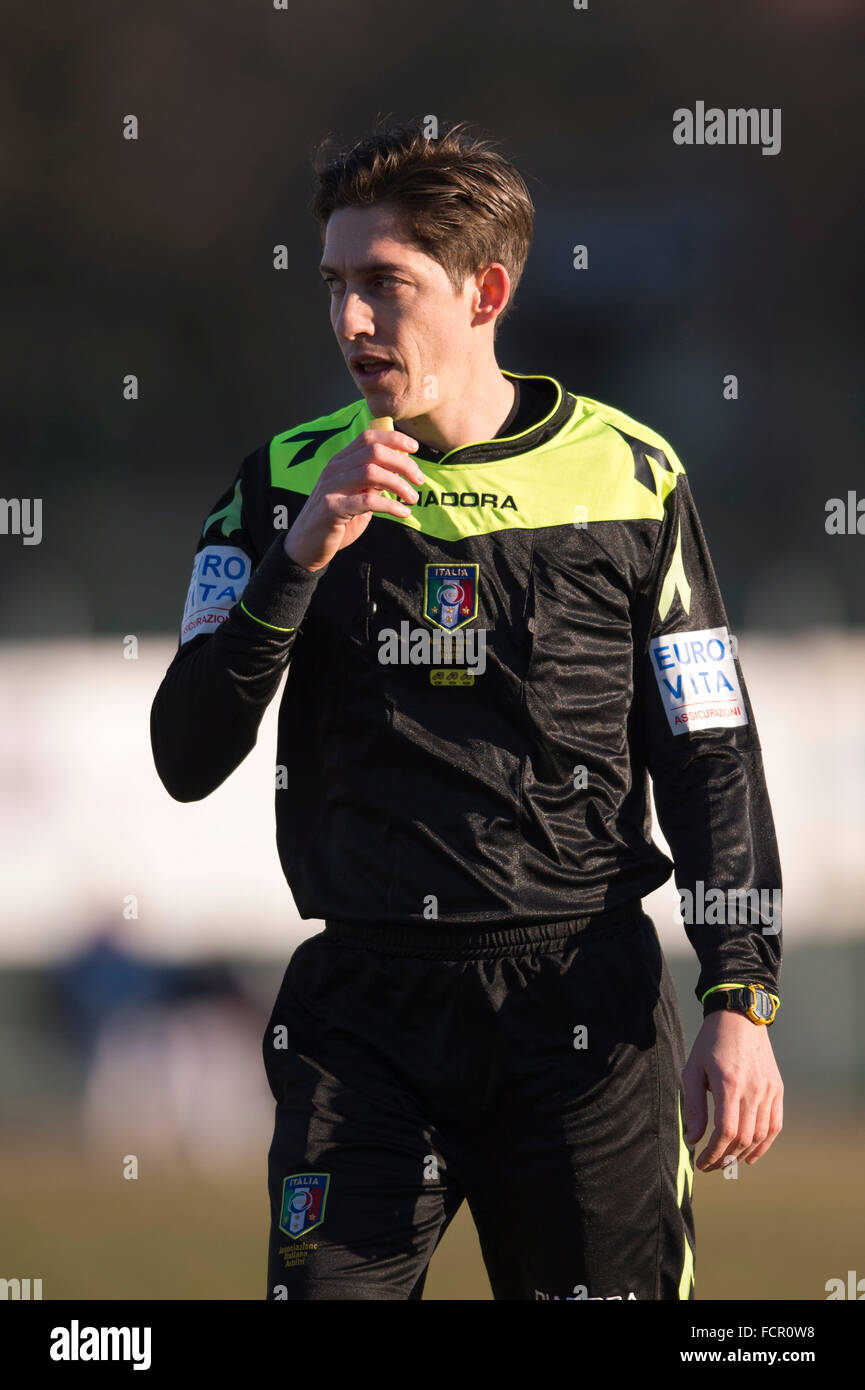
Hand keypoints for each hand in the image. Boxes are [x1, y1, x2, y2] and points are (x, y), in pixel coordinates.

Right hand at [283, 427, 423, 571]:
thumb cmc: (337, 520)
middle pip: (374, 451)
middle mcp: (334, 469)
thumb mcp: (357, 495)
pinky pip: (367, 501)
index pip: (368, 437)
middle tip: (419, 479)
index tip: (414, 448)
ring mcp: (331, 487)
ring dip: (399, 484)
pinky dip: (390, 506)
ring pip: (372, 472)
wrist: (306, 546)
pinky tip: (402, 513)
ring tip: (413, 498)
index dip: (394, 439)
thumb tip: (403, 467)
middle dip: (402, 463)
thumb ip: (374, 481)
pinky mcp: (331, 508)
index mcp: (340, 462)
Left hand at [681, 1010, 782, 1170]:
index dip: (714, 1153)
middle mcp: (753, 1089)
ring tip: (726, 1162)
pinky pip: (775, 1125)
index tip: (701, 1161)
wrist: (740, 1018)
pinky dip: (764, 1144)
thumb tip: (693, 1139)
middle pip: (744, 1138)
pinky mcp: (777, 1089)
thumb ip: (694, 1106)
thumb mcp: (693, 1070)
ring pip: (760, 1135)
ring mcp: (769, 1090)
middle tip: (710, 1165)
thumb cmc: (710, 1043)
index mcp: (729, 1084)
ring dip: (743, 1154)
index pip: (726, 1132)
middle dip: (725, 1158)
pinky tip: (750, 1155)